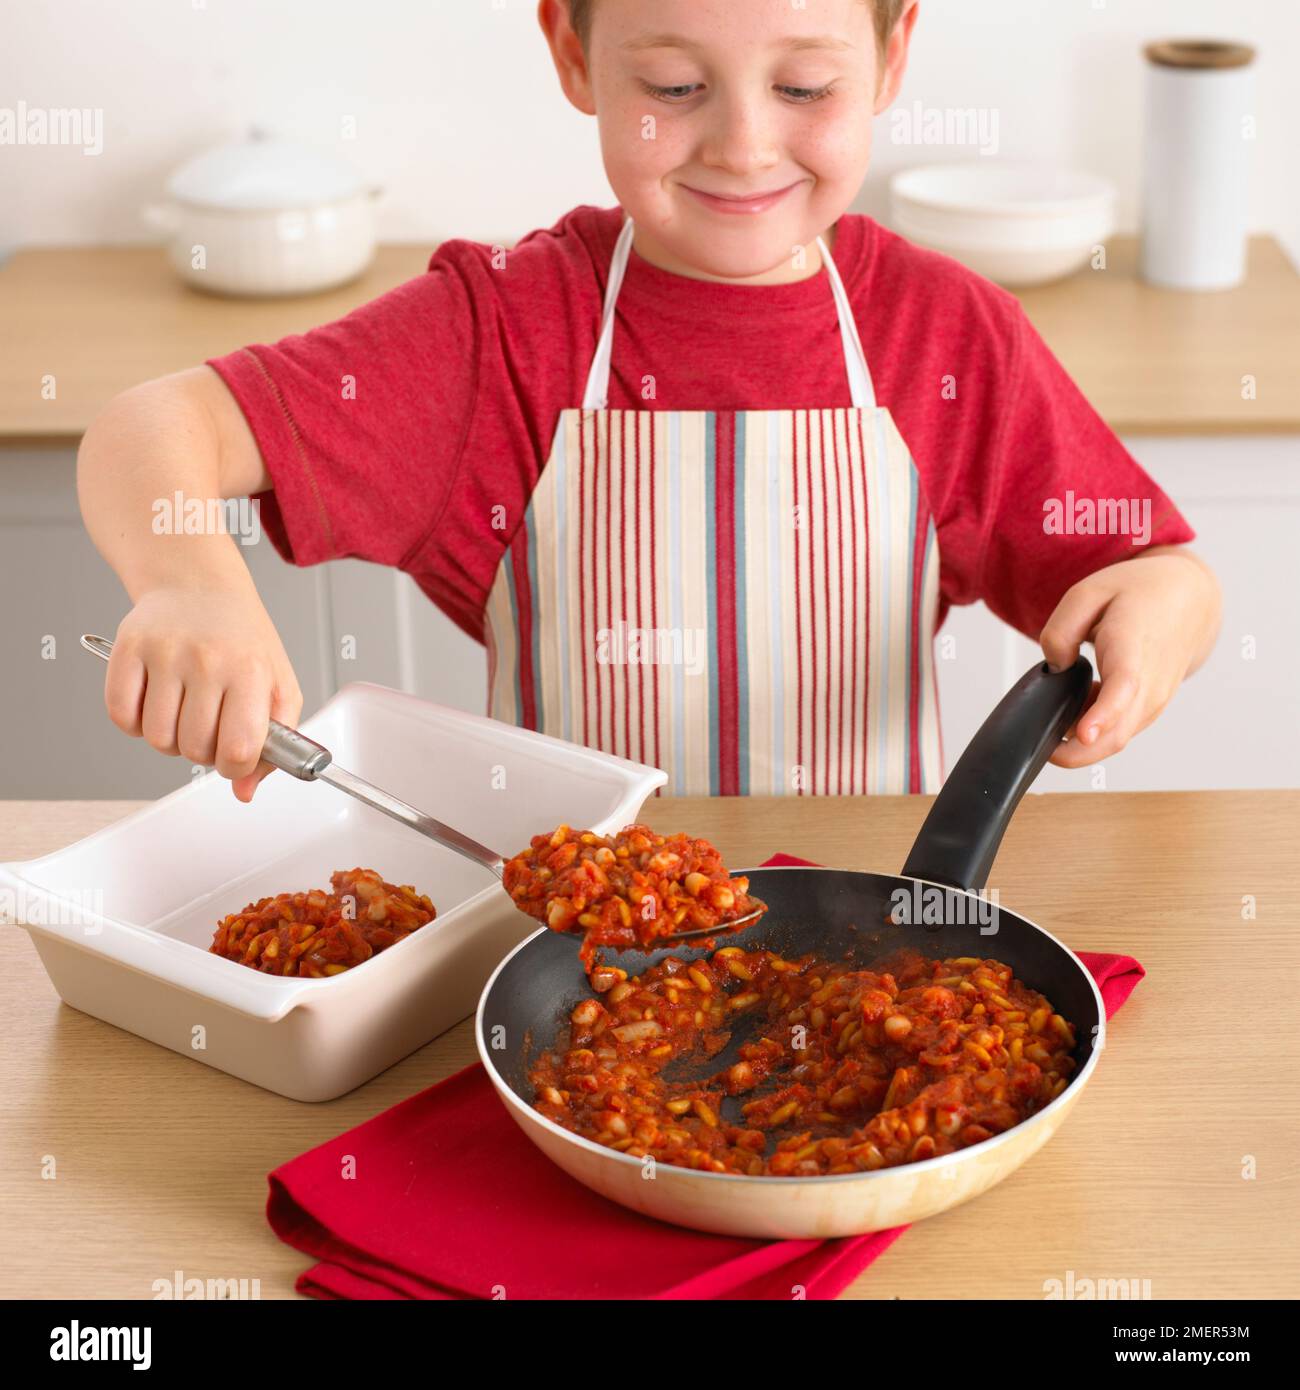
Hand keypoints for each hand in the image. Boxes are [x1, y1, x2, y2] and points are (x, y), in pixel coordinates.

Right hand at [104, 581, 302, 801]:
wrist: (199, 585)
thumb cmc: (241, 639)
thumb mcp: (278, 683)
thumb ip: (276, 742)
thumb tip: (246, 789)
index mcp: (250, 670)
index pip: (239, 748)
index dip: (236, 767)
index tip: (235, 758)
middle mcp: (207, 660)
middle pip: (193, 749)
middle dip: (202, 751)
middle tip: (209, 725)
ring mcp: (165, 652)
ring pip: (156, 739)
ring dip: (169, 738)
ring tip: (184, 710)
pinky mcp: (129, 648)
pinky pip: (121, 717)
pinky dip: (135, 722)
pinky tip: (155, 701)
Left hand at [1038, 547, 1220, 767]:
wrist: (1187, 600)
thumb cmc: (1139, 595)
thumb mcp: (1088, 593)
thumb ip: (1060, 631)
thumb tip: (1055, 669)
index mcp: (1133, 646)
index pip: (1124, 688)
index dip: (1102, 716)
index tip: (1082, 735)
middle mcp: (1151, 681)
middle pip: (1117, 732)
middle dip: (1074, 752)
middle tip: (1040, 744)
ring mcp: (1155, 701)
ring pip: (1115, 740)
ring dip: (1081, 742)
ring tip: (1059, 710)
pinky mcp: (1150, 711)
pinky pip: (1118, 733)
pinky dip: (1093, 732)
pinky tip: (1077, 708)